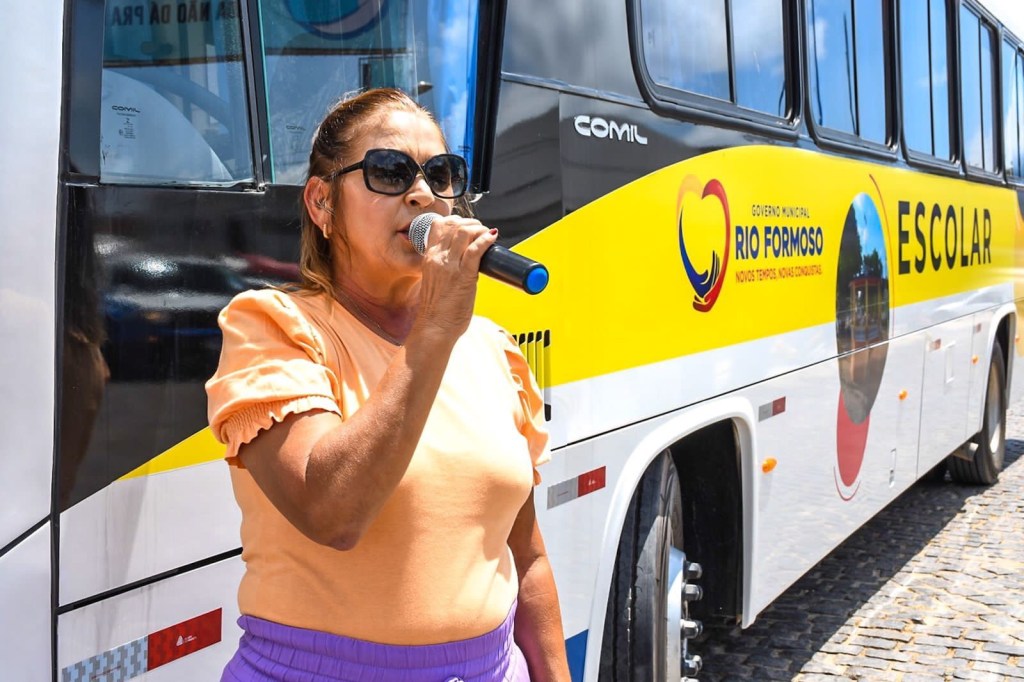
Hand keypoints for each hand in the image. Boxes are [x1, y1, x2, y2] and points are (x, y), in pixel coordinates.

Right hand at [413, 215, 496, 339]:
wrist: (434, 328)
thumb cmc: (437, 310)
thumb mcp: (435, 281)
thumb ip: (445, 268)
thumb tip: (466, 262)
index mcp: (429, 258)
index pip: (438, 225)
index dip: (456, 220)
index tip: (468, 227)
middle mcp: (437, 258)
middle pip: (453, 224)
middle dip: (471, 222)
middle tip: (481, 230)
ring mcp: (449, 266)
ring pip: (464, 232)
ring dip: (480, 229)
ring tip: (487, 235)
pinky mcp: (463, 276)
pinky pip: (475, 250)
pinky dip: (486, 240)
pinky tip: (492, 239)